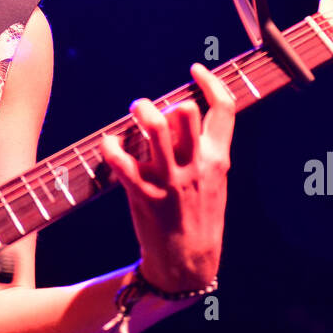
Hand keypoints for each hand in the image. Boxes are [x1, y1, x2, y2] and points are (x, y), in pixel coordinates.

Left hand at [100, 63, 235, 292]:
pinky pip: (122, 160)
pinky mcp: (144, 194)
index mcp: (218, 159)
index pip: (224, 109)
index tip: (195, 69)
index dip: (210, 82)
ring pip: (155, 127)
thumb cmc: (198, 216)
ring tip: (134, 111)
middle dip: (166, 102)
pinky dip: (111, 147)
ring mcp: (170, 179)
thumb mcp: (214, 181)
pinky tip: (108, 144)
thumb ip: (203, 148)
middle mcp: (196, 165)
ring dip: (141, 112)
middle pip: (186, 112)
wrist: (188, 263)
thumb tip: (181, 113)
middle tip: (150, 108)